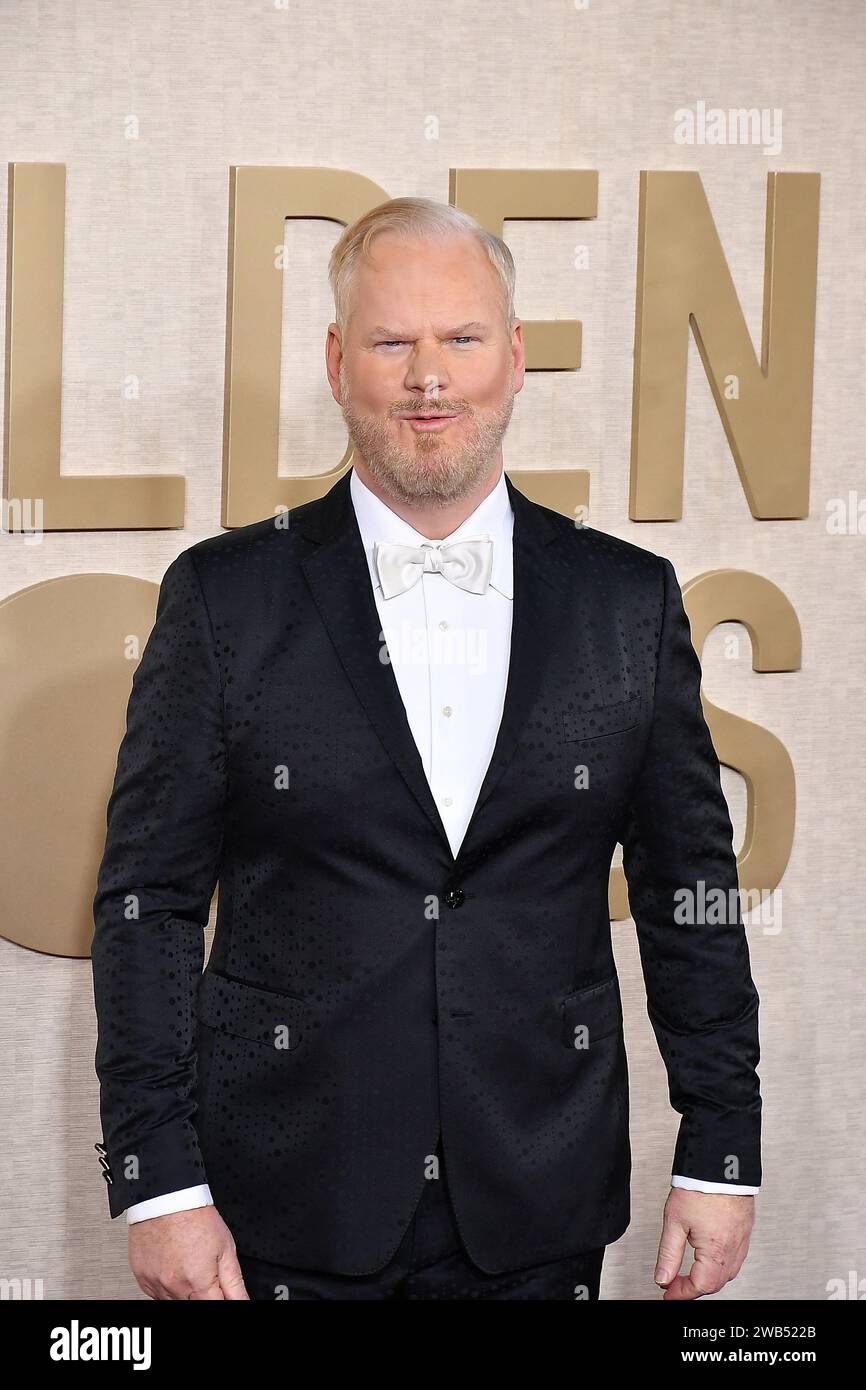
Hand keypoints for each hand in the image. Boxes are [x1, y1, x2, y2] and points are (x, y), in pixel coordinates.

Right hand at [129, 1205, 249, 1299]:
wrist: (166, 1198)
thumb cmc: (195, 1217)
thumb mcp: (226, 1248)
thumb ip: (234, 1283)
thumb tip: (242, 1302)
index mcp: (198, 1282)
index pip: (213, 1308)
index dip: (220, 1300)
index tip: (221, 1293)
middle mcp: (174, 1287)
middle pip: (193, 1306)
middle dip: (203, 1295)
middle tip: (204, 1272)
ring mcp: (155, 1284)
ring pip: (174, 1302)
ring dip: (184, 1292)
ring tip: (188, 1266)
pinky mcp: (142, 1277)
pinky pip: (156, 1294)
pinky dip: (167, 1286)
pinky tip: (174, 1267)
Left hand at [654, 1187, 754, 1299]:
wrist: (720, 1164)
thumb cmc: (700, 1187)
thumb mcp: (674, 1221)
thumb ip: (668, 1254)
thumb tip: (663, 1277)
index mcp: (715, 1251)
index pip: (700, 1286)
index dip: (681, 1293)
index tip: (668, 1292)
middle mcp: (733, 1249)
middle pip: (715, 1283)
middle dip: (694, 1287)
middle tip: (675, 1283)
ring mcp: (742, 1240)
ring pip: (728, 1273)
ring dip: (708, 1278)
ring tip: (690, 1273)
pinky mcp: (745, 1230)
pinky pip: (736, 1258)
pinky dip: (721, 1266)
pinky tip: (710, 1258)